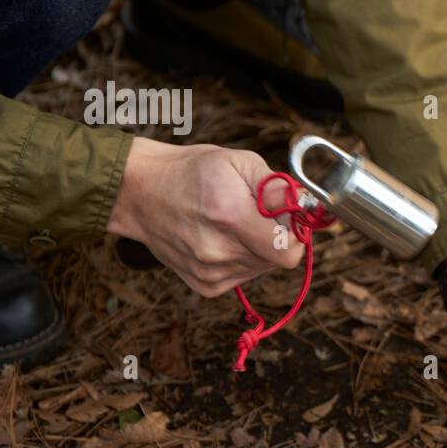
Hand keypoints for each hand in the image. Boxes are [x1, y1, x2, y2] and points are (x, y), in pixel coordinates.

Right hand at [107, 137, 302, 296]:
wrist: (140, 192)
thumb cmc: (191, 172)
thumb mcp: (239, 162)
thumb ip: (277, 187)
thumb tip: (306, 206)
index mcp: (230, 217)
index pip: (288, 250)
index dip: (296, 234)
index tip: (288, 217)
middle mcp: (219, 252)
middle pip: (278, 260)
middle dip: (278, 237)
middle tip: (257, 214)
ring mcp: (210, 273)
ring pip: (262, 268)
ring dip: (259, 247)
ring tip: (234, 223)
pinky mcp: (205, 285)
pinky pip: (244, 275)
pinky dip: (242, 258)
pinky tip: (222, 238)